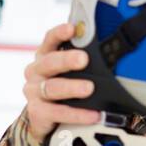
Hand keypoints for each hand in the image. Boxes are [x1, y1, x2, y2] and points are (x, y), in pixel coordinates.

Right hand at [23, 23, 99, 142]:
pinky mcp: (37, 112)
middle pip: (50, 62)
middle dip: (67, 60)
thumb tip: (111, 51)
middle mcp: (36, 71)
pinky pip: (58, 112)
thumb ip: (81, 61)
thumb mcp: (67, 71)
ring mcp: (34, 92)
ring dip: (71, 87)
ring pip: (53, 87)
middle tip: (83, 59)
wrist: (43, 117)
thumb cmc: (61, 88)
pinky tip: (93, 115)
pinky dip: (77, 114)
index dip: (60, 33)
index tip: (72, 28)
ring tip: (89, 88)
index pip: (50, 40)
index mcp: (45, 56)